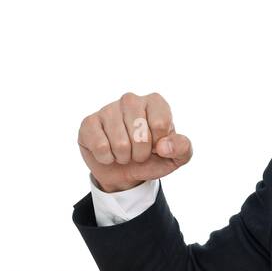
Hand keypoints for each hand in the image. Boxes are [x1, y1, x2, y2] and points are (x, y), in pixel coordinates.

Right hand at [77, 91, 191, 192]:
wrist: (125, 171)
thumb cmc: (153, 158)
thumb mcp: (175, 157)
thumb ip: (182, 148)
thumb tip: (164, 146)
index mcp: (155, 102)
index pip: (160, 124)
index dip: (160, 144)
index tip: (157, 144)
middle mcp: (130, 99)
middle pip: (140, 135)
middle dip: (141, 153)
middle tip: (138, 152)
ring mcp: (108, 109)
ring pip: (120, 144)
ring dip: (124, 157)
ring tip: (124, 152)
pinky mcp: (89, 122)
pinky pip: (100, 147)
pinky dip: (107, 158)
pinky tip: (108, 152)